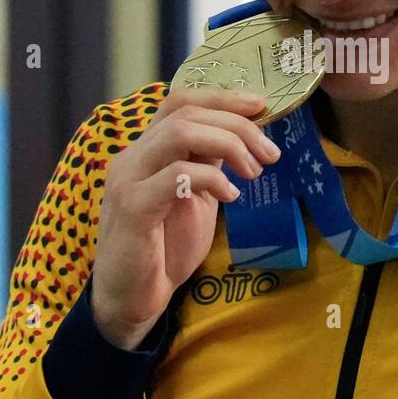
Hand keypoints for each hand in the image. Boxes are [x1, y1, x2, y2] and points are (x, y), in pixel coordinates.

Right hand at [88, 87, 280, 348]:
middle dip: (236, 124)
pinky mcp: (133, 207)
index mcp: (146, 150)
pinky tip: (232, 195)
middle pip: (186, 112)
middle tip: (270, 152)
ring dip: (228, 144)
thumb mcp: (194, 199)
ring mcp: (128, 179)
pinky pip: (176, 175)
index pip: (181, 101)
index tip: (261, 106)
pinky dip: (211, 178)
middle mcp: (132, 156)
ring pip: (180, 133)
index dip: (222, 97)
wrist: (130, 301)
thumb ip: (208, 165)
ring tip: (254, 171)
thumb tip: (242, 137)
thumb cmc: (164, 250)